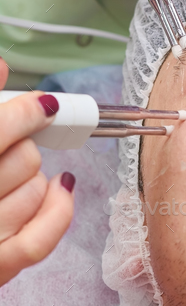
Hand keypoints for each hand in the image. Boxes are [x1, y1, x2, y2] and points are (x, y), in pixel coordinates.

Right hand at [0, 60, 74, 287]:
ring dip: (31, 177)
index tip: (41, 105)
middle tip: (4, 147)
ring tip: (7, 174)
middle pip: (24, 157)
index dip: (26, 112)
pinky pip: (40, 239)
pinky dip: (58, 210)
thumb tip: (0, 66)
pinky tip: (60, 187)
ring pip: (35, 190)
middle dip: (21, 145)